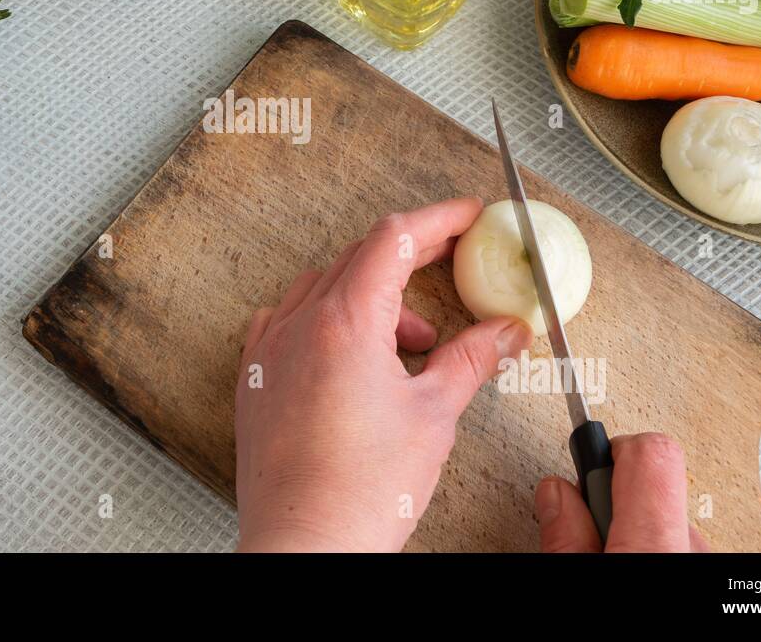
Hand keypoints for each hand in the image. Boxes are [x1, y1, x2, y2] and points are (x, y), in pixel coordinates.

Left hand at [234, 197, 533, 552]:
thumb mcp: (434, 415)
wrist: (305, 545)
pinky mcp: (257, 381)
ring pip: (322, 288)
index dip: (437, 220)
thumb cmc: (358, 492)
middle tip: (450, 263)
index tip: (466, 216)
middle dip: (410, 254)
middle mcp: (298, 325)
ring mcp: (270, 352)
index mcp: (344, 321)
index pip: (394, 238)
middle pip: (359, 257)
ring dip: (371, 295)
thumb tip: (504, 331)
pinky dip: (323, 320)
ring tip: (410, 341)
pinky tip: (347, 351)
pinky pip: (286, 321)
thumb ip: (471, 360)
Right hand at [536, 432, 710, 551]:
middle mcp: (692, 546)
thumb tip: (557, 492)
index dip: (610, 448)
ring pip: (664, 516)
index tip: (586, 457)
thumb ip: (564, 536)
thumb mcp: (571, 573)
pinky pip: (679, 539)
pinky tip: (629, 561)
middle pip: (651, 484)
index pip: (649, 451)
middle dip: (612, 497)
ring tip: (606, 551)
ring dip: (632, 527)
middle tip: (587, 528)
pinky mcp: (708, 564)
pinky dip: (653, 544)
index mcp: (655, 543)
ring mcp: (702, 556)